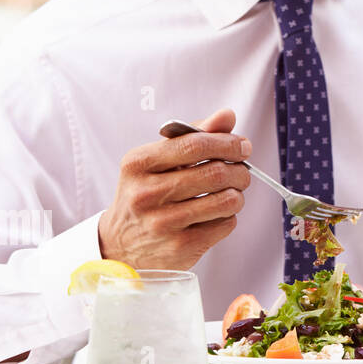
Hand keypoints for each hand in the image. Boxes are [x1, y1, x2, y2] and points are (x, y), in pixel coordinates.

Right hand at [98, 108, 251, 268]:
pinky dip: (229, 216)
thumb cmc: (146, 193)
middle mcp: (146, 194)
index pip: (195, 145)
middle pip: (216, 173)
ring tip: (231, 192)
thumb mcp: (159, 160)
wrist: (119, 243)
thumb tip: (227, 116)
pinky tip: (215, 214)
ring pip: (227, 200)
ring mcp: (162, 223)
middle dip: (239, 170)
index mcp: (138, 164)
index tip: (243, 146)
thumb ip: (193, 136)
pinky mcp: (179, 247)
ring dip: (237, 194)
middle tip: (241, 171)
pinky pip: (226, 224)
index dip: (228, 143)